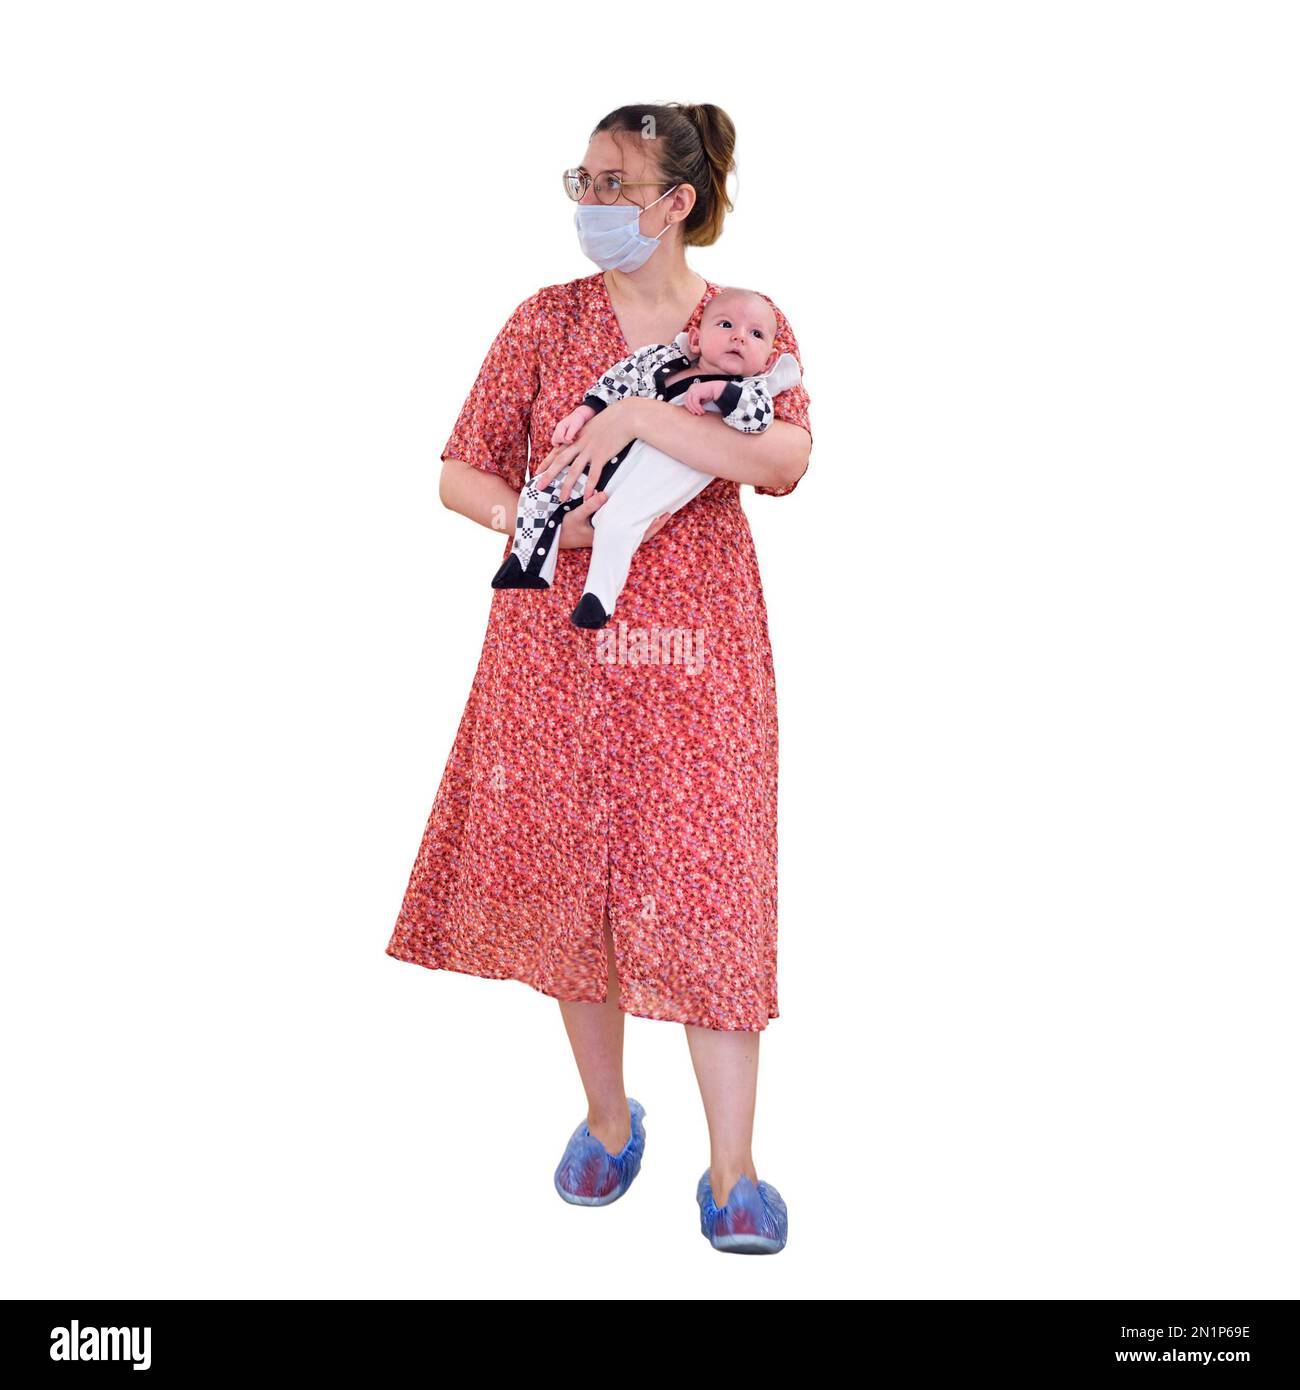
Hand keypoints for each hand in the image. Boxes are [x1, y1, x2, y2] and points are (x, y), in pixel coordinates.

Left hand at [533, 397, 643, 502]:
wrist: (624, 416)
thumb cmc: (611, 420)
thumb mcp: (592, 426)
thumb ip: (584, 436)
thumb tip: (580, 443)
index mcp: (576, 437)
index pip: (557, 451)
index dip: (546, 462)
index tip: (536, 472)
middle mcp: (579, 444)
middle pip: (560, 462)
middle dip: (548, 475)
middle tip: (538, 487)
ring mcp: (590, 450)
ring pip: (574, 471)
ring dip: (567, 486)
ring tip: (562, 499)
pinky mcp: (602, 455)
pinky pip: (594, 474)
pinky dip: (589, 487)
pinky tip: (586, 497)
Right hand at [552, 404, 594, 445]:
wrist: (579, 415)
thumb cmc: (578, 420)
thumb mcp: (575, 426)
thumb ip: (571, 433)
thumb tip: (567, 439)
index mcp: (560, 426)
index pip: (559, 437)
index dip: (565, 441)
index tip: (572, 440)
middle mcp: (557, 428)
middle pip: (554, 440)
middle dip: (562, 442)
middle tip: (571, 441)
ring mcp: (558, 430)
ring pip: (555, 440)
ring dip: (562, 442)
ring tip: (571, 440)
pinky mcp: (560, 432)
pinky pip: (558, 439)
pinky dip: (562, 441)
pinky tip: (570, 439)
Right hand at [559, 496, 673, 550]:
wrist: (552, 537)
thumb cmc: (563, 528)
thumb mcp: (575, 515)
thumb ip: (589, 505)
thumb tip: (605, 494)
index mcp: (609, 536)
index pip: (636, 535)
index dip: (651, 526)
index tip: (662, 515)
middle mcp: (612, 538)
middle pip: (640, 535)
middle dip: (655, 525)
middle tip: (668, 512)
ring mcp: (610, 535)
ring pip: (634, 531)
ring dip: (647, 522)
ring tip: (659, 510)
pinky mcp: (605, 530)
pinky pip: (625, 526)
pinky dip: (635, 519)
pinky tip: (640, 509)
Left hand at [682, 379, 725, 414]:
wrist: (717, 389)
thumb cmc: (710, 393)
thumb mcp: (701, 398)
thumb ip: (696, 401)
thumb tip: (693, 408)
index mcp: (691, 388)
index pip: (686, 398)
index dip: (689, 406)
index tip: (693, 411)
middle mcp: (691, 388)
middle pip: (686, 400)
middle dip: (691, 408)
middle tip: (696, 413)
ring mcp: (693, 389)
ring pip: (690, 402)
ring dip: (695, 409)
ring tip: (700, 413)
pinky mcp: (696, 392)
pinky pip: (695, 403)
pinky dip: (698, 408)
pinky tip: (702, 411)